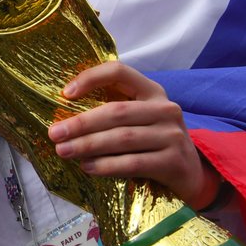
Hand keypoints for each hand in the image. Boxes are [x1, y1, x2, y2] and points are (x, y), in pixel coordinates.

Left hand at [47, 60, 221, 208]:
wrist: (190, 173)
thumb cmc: (152, 141)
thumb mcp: (139, 118)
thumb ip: (113, 111)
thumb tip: (64, 118)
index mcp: (152, 91)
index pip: (120, 72)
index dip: (91, 78)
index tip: (65, 94)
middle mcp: (165, 108)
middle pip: (116, 111)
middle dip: (81, 123)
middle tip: (54, 133)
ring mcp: (172, 135)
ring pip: (122, 138)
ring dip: (88, 145)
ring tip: (64, 151)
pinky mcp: (173, 161)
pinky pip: (133, 163)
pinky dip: (107, 166)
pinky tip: (88, 167)